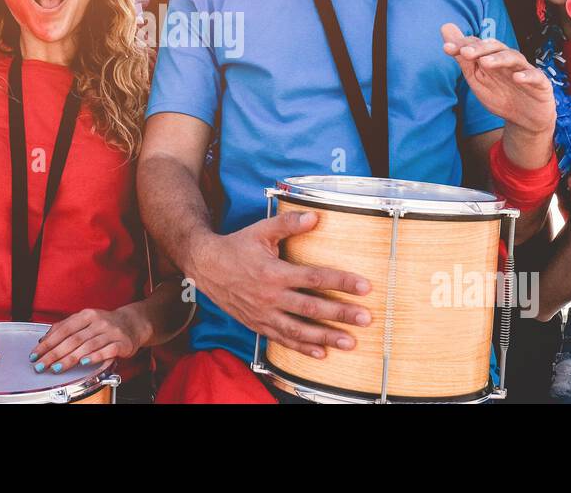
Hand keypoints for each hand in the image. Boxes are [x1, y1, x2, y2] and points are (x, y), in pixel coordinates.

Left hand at [29, 305, 149, 374]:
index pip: (63, 329)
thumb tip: (44, 340)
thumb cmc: (105, 324)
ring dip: (70, 358)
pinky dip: (95, 357)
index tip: (35, 354)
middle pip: (73, 339)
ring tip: (57, 368)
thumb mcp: (85, 320)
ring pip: (87, 346)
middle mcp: (98, 322)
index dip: (48, 342)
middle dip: (54, 353)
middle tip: (41, 365)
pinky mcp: (122, 343)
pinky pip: (107, 350)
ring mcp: (110, 332)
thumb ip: (66, 328)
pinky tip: (84, 363)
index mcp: (86, 315)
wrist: (133, 323)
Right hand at [187, 209, 372, 359]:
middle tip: (366, 319)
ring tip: (350, 342)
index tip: (364, 287)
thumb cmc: (236, 246)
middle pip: (312, 308)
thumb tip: (315, 217)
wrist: (205, 266)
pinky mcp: (258, 324)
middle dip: (341, 314)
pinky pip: (282, 340)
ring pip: (299, 330)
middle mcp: (270, 296)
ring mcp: (264, 314)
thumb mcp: (261, 230)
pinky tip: (321, 352)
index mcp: (274, 272)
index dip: (341, 282)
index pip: (314, 278)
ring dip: (326, 336)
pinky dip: (302, 348)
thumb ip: (288, 223)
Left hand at [441, 23, 553, 137]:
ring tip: (485, 62)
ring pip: (513, 58)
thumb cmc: (501, 94)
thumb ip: (462, 57)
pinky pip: (535, 76)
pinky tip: (518, 77)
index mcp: (492, 57)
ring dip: (499, 59)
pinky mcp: (540, 83)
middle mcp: (508, 60)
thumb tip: (445, 27)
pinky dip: (526, 76)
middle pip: (495, 47)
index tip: (447, 48)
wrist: (525, 118)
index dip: (462, 45)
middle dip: (480, 49)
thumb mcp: (477, 78)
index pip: (477, 45)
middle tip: (465, 53)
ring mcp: (525, 69)